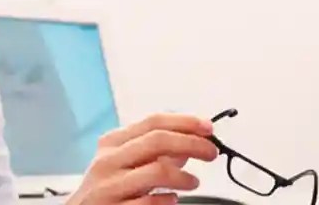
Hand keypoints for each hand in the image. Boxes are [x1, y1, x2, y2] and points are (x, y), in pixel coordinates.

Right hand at [65, 113, 218, 204]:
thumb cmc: (106, 189)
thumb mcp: (124, 163)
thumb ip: (155, 150)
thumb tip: (192, 139)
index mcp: (112, 143)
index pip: (154, 121)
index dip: (185, 121)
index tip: (208, 128)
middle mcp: (107, 161)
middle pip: (158, 140)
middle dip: (192, 143)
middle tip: (211, 153)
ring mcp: (108, 186)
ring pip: (157, 170)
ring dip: (184, 176)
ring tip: (194, 182)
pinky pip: (149, 202)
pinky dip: (167, 200)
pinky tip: (172, 200)